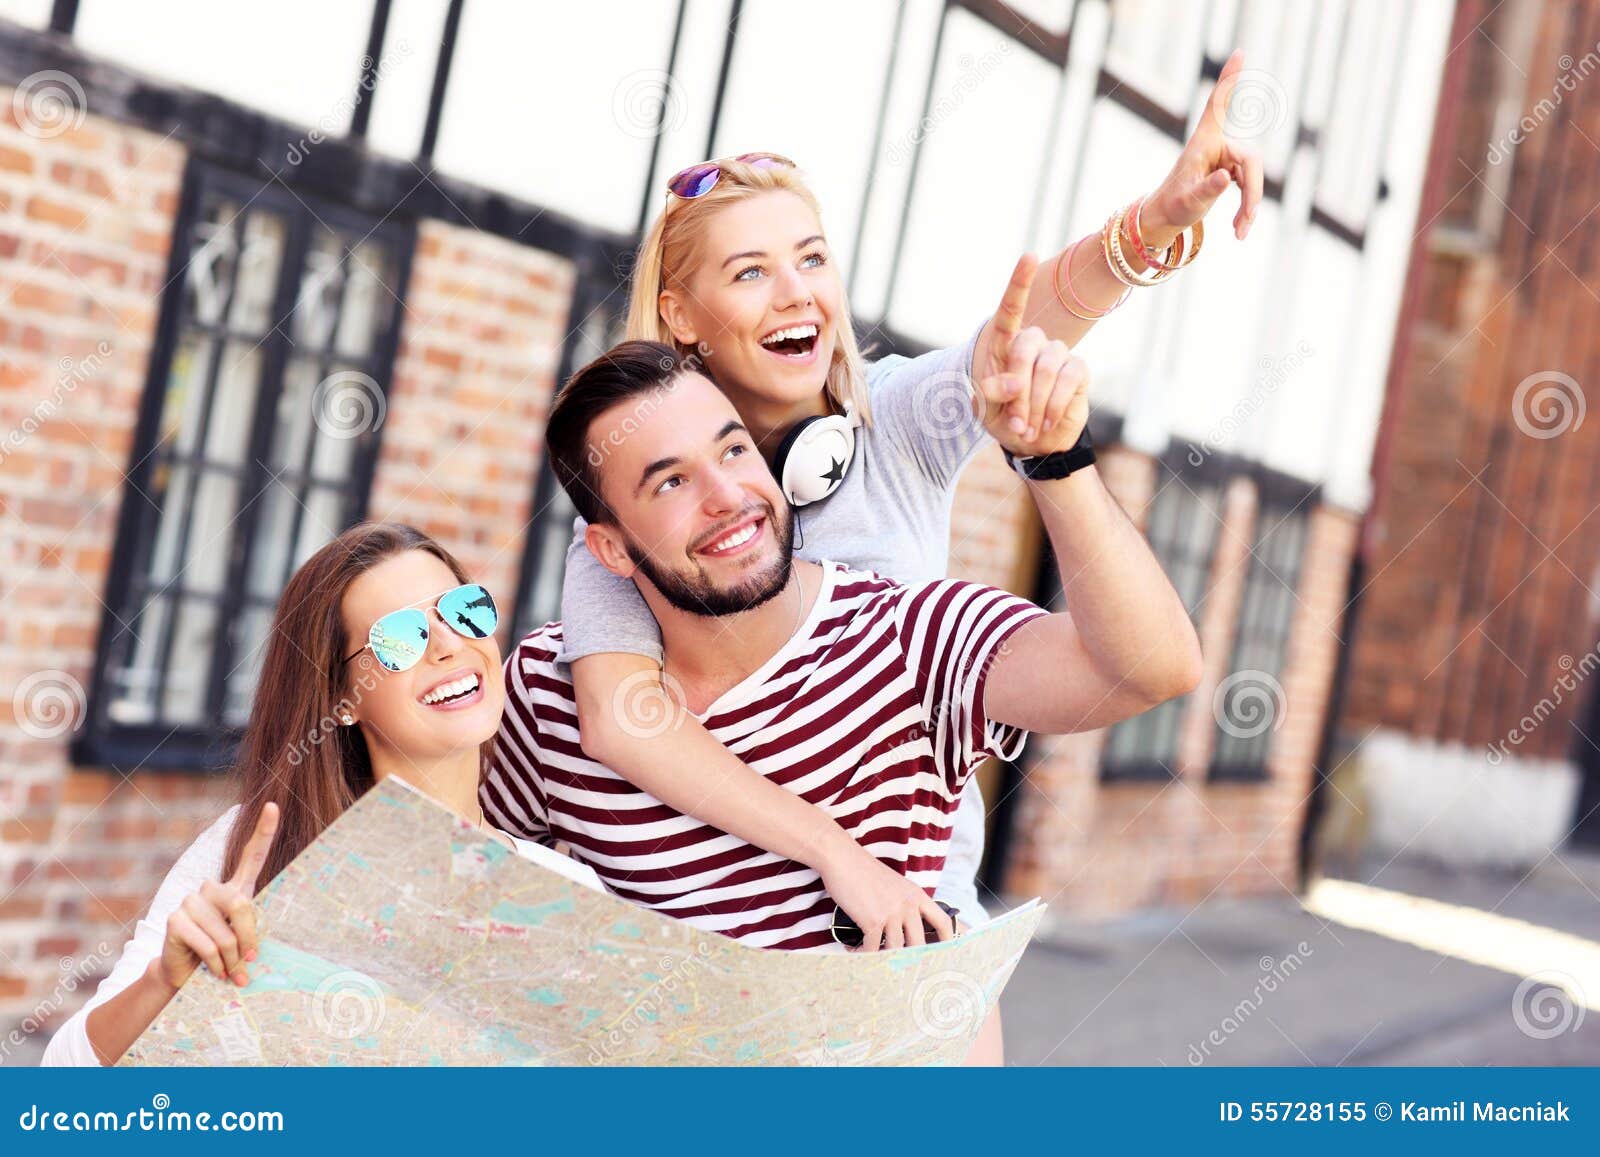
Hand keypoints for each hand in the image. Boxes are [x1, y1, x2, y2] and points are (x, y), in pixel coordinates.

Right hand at [157, 803, 277, 992]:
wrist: (185, 975)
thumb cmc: (221, 956)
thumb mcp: (242, 940)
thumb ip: (250, 932)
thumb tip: (255, 948)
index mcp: (233, 889)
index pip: (251, 855)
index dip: (264, 831)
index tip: (272, 806)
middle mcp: (210, 889)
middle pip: (241, 905)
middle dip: (249, 939)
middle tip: (249, 962)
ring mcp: (190, 901)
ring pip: (226, 933)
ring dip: (232, 959)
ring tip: (230, 972)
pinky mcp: (175, 919)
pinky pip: (209, 946)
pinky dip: (217, 964)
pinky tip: (213, 971)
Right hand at [820, 842, 955, 951]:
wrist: (843, 859)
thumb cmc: (865, 872)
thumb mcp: (895, 884)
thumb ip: (905, 903)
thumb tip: (906, 927)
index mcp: (917, 896)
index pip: (941, 921)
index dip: (947, 939)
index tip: (947, 953)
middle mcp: (908, 906)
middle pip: (919, 943)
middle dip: (910, 958)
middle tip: (900, 967)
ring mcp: (892, 913)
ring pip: (895, 949)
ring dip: (881, 956)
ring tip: (869, 954)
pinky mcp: (872, 920)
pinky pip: (871, 948)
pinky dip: (861, 952)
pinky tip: (854, 948)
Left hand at [975, 254, 1090, 457]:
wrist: (1033, 440)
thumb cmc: (1004, 417)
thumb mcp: (988, 409)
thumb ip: (993, 393)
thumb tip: (1013, 383)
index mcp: (1004, 344)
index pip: (1011, 307)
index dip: (1020, 283)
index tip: (1030, 256)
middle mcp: (1033, 342)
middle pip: (1025, 347)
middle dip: (1017, 389)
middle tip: (1014, 423)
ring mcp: (1058, 353)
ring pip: (1047, 367)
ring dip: (1035, 404)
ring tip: (1026, 428)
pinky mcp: (1078, 370)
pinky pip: (1068, 380)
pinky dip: (1054, 407)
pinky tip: (1047, 424)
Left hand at [1141, 49, 1264, 243]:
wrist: (1163, 219)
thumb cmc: (1172, 207)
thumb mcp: (1189, 201)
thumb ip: (1208, 189)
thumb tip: (1226, 178)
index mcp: (1204, 142)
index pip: (1218, 105)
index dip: (1229, 80)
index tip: (1239, 52)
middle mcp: (1217, 145)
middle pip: (1251, 160)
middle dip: (1252, 192)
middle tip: (1244, 223)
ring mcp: (1226, 158)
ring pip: (1253, 176)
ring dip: (1250, 205)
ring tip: (1240, 232)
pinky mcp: (1230, 171)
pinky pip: (1248, 186)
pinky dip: (1246, 207)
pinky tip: (1239, 229)